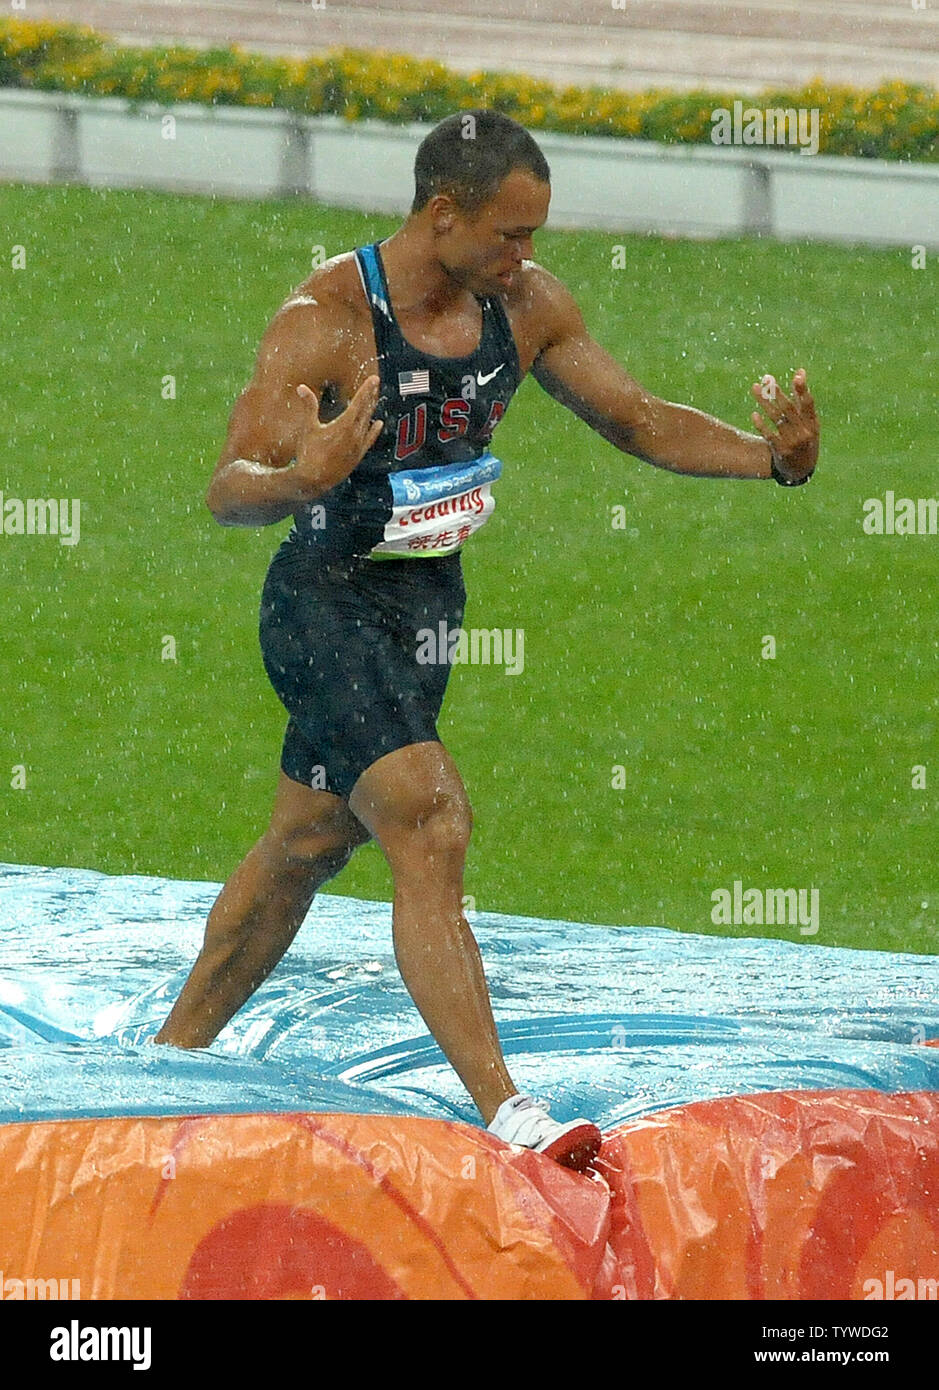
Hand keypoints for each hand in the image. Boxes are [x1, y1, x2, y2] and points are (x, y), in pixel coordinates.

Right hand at [290, 374, 383, 498]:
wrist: (313, 480)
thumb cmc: (308, 453)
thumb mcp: (308, 427)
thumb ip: (309, 406)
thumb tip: (302, 387)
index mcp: (344, 425)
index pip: (359, 403)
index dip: (366, 390)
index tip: (374, 379)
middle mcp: (355, 435)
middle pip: (366, 411)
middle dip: (370, 396)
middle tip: (376, 384)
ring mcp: (358, 446)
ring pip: (368, 424)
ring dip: (371, 410)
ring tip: (374, 399)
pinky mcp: (357, 456)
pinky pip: (369, 440)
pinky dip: (374, 431)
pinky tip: (378, 424)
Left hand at [750, 368, 818, 482]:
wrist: (801, 469)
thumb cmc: (805, 438)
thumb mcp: (809, 421)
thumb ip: (802, 398)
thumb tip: (800, 371)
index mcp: (813, 423)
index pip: (808, 404)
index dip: (803, 390)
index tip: (797, 376)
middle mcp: (804, 432)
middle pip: (788, 409)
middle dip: (776, 392)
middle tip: (766, 379)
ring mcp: (792, 442)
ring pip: (776, 418)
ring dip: (764, 402)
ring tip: (755, 388)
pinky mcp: (780, 451)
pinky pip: (769, 435)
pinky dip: (761, 424)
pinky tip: (754, 413)